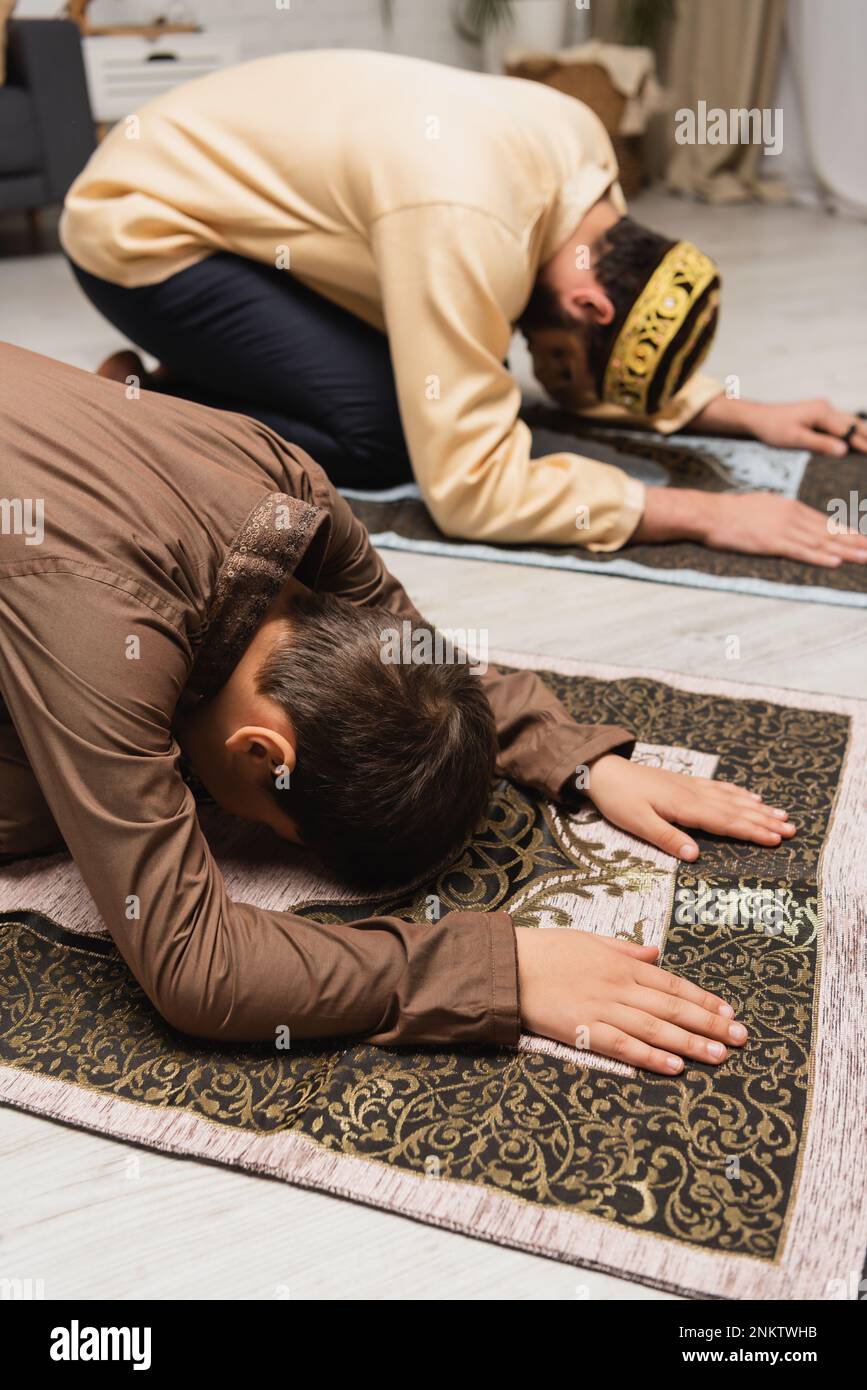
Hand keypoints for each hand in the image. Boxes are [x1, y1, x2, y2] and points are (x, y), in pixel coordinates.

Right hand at [515, 928, 746, 1072]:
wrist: (510, 965)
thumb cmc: (547, 950)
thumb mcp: (591, 939)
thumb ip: (626, 949)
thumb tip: (656, 953)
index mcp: (622, 964)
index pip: (673, 984)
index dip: (703, 1000)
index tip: (729, 1012)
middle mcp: (620, 986)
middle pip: (673, 1008)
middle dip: (710, 1024)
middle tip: (740, 1038)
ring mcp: (604, 1009)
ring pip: (656, 1029)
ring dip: (691, 1044)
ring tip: (720, 1056)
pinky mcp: (585, 1030)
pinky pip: (625, 1046)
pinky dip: (651, 1057)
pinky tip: (675, 1067)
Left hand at [586, 756, 795, 860]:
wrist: (604, 771)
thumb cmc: (619, 800)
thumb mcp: (638, 823)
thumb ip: (668, 839)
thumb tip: (696, 857)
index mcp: (685, 807)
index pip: (725, 822)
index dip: (752, 831)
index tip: (776, 839)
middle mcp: (694, 794)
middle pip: (736, 809)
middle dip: (764, 821)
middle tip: (791, 830)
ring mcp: (692, 786)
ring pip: (732, 798)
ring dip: (758, 808)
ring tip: (781, 815)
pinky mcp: (686, 783)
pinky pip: (720, 787)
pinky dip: (738, 793)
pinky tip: (751, 795)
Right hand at [634, 488, 866, 566]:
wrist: (710, 513)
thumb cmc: (731, 512)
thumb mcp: (762, 506)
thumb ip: (780, 515)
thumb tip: (792, 522)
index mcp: (790, 507)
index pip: (825, 522)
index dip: (847, 532)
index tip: (863, 539)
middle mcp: (792, 516)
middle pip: (830, 532)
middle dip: (855, 541)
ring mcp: (783, 530)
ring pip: (821, 542)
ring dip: (847, 551)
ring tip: (866, 557)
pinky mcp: (772, 543)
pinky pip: (801, 552)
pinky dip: (820, 557)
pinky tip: (836, 562)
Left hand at [693, 393, 866, 456]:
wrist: (758, 418)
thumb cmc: (773, 429)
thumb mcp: (795, 439)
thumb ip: (820, 444)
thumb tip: (844, 451)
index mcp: (822, 412)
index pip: (849, 430)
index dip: (863, 443)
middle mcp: (826, 408)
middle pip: (854, 423)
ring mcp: (824, 410)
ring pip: (849, 422)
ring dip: (861, 433)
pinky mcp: (820, 414)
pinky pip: (840, 423)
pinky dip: (851, 432)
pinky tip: (857, 440)